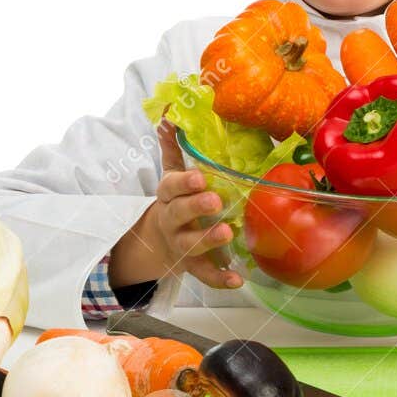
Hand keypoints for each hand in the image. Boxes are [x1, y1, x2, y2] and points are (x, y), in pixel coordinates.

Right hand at [108, 119, 244, 290]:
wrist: (159, 241)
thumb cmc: (175, 200)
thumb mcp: (172, 174)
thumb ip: (173, 147)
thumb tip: (169, 116)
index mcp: (168, 195)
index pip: (171, 186)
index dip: (184, 182)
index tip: (200, 177)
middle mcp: (171, 220)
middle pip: (179, 214)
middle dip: (196, 206)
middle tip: (215, 200)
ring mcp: (180, 244)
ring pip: (190, 244)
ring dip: (208, 239)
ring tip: (227, 233)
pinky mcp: (192, 266)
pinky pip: (204, 274)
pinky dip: (220, 279)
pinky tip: (237, 279)